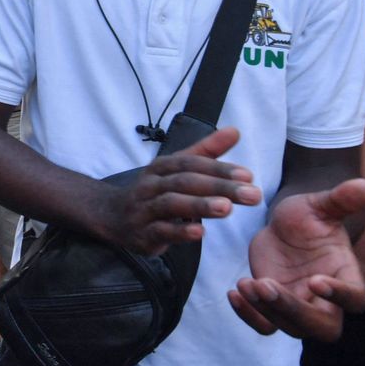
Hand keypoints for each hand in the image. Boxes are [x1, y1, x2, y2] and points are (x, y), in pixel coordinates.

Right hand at [99, 127, 261, 255]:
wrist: (112, 215)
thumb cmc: (154, 191)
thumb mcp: (176, 169)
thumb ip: (206, 151)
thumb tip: (235, 131)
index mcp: (161, 167)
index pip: (191, 163)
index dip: (219, 168)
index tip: (248, 176)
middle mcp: (151, 185)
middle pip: (185, 182)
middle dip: (219, 187)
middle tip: (252, 194)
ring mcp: (145, 209)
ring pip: (171, 204)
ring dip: (199, 205)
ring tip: (227, 209)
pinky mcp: (142, 233)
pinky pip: (160, 231)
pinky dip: (179, 231)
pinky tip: (199, 232)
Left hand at [228, 179, 364, 340]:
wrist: (282, 226)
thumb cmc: (309, 217)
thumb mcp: (320, 205)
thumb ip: (341, 200)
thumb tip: (364, 185)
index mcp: (346, 276)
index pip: (355, 298)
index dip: (340, 295)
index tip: (316, 280)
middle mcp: (326, 300)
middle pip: (322, 326)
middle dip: (294, 311)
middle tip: (266, 285)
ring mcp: (298, 306)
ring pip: (289, 326)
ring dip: (266, 310)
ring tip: (246, 283)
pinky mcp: (272, 307)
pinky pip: (264, 324)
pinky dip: (248, 315)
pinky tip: (234, 292)